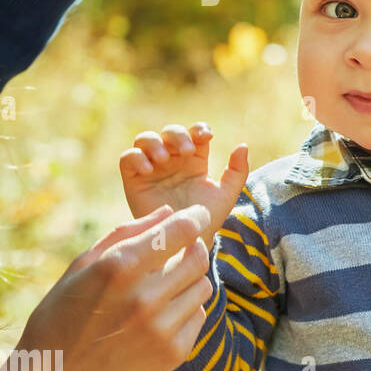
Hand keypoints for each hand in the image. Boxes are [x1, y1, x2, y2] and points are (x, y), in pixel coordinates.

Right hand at [0, 204, 214, 370]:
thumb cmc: (62, 317)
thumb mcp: (81, 267)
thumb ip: (126, 234)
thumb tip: (168, 213)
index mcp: (119, 269)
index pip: (180, 231)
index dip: (194, 218)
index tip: (197, 216)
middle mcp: (145, 297)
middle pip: (198, 258)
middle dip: (192, 249)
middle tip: (180, 252)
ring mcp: (162, 328)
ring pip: (203, 286)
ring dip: (189, 280)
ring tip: (164, 286)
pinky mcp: (174, 353)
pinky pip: (199, 315)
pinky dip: (185, 309)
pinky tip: (161, 315)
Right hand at [120, 122, 248, 250]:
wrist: (183, 241)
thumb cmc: (206, 219)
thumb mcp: (226, 195)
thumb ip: (238, 171)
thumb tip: (243, 145)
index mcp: (195, 160)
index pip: (194, 133)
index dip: (198, 129)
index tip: (206, 137)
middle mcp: (172, 160)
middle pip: (170, 132)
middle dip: (177, 135)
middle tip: (186, 151)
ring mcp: (152, 168)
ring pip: (145, 139)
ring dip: (154, 143)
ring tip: (163, 159)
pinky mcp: (134, 180)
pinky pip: (127, 158)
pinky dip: (136, 157)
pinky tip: (148, 170)